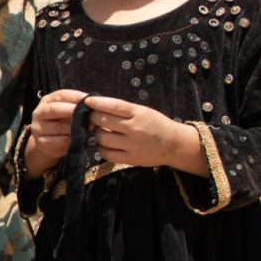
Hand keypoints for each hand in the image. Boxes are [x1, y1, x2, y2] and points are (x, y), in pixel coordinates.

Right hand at [19, 88, 87, 179]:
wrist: (48, 143)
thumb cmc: (62, 123)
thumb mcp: (67, 112)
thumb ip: (77, 107)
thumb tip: (94, 107)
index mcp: (47, 101)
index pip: (60, 95)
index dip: (75, 96)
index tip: (89, 99)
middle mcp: (39, 113)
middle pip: (53, 109)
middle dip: (71, 110)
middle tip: (86, 114)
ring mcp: (38, 128)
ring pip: (56, 127)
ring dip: (72, 128)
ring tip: (85, 129)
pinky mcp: (40, 143)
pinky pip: (56, 142)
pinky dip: (68, 141)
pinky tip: (77, 140)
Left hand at [80, 95, 205, 173]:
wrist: (174, 144)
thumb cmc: (156, 124)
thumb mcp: (143, 111)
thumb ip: (123, 110)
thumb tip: (98, 107)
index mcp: (138, 113)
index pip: (114, 106)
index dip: (98, 103)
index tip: (87, 101)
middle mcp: (135, 128)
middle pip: (103, 121)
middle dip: (94, 118)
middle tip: (93, 119)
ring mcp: (132, 145)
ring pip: (102, 138)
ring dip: (97, 134)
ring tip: (102, 132)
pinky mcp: (130, 159)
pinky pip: (107, 154)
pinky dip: (102, 149)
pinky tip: (106, 145)